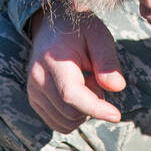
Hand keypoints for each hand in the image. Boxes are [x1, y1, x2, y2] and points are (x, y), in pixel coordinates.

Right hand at [26, 7, 125, 133]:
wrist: (53, 26)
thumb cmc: (80, 31)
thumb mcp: (100, 38)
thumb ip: (108, 62)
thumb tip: (117, 87)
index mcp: (53, 61)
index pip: (71, 95)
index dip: (95, 109)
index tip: (116, 115)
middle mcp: (38, 78)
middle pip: (70, 112)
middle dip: (92, 105)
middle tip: (96, 79)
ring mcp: (33, 91)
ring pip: (65, 122)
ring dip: (83, 111)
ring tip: (84, 83)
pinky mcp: (34, 100)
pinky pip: (59, 124)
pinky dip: (73, 116)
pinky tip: (76, 93)